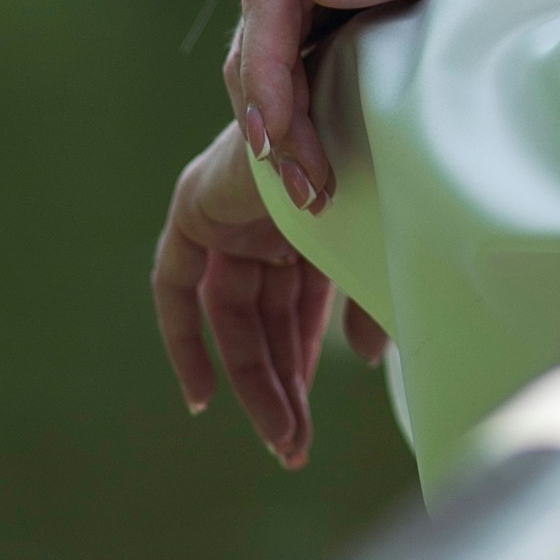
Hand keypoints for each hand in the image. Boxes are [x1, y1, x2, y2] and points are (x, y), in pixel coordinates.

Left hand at [150, 121, 386, 465]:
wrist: (356, 109)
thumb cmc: (384, 161)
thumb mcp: (381, 248)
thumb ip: (370, 301)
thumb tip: (372, 361)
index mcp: (314, 219)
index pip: (300, 308)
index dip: (300, 367)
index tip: (304, 430)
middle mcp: (269, 216)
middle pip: (265, 320)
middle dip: (281, 386)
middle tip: (295, 449)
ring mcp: (232, 210)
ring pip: (233, 315)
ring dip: (254, 378)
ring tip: (283, 440)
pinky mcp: (198, 204)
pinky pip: (176, 284)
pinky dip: (182, 337)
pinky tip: (202, 396)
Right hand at [225, 0, 527, 210]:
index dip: (266, 66)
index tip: (278, 132)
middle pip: (258, 27)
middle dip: (271, 112)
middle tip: (302, 183)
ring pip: (258, 49)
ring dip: (275, 121)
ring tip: (306, 186)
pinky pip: (277, 56)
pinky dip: (287, 110)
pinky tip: (303, 157)